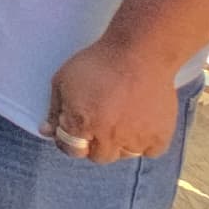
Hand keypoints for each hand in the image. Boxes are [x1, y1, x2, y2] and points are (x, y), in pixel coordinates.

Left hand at [43, 37, 183, 165]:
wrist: (139, 52)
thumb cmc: (99, 62)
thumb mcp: (63, 80)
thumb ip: (54, 109)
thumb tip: (47, 131)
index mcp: (82, 124)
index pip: (72, 150)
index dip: (69, 141)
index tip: (73, 133)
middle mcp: (108, 137)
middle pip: (98, 156)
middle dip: (93, 144)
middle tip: (97, 126)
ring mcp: (136, 139)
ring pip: (124, 155)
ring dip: (118, 144)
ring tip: (120, 122)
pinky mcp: (160, 135)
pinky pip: (150, 151)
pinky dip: (144, 143)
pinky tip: (139, 126)